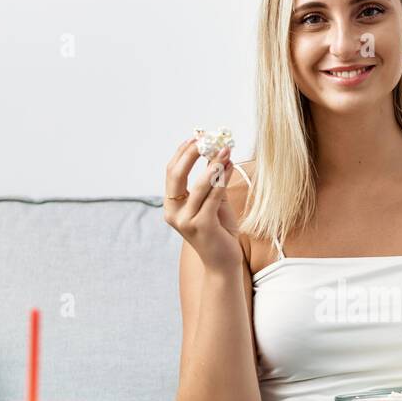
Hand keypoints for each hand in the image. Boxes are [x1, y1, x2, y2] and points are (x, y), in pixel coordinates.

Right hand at [163, 136, 242, 272]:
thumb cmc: (219, 232)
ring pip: (198, 185)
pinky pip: (213, 197)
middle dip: (191, 153)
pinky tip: (230, 166)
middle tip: (207, 139)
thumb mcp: (213, 202)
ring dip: (213, 164)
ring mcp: (186, 221)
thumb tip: (216, 152)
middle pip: (176, 175)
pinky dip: (222, 179)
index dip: (182, 152)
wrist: (223, 263)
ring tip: (226, 150)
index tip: (197, 137)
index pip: (172, 172)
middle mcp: (174, 213)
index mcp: (172, 206)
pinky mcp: (202, 226)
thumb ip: (212, 181)